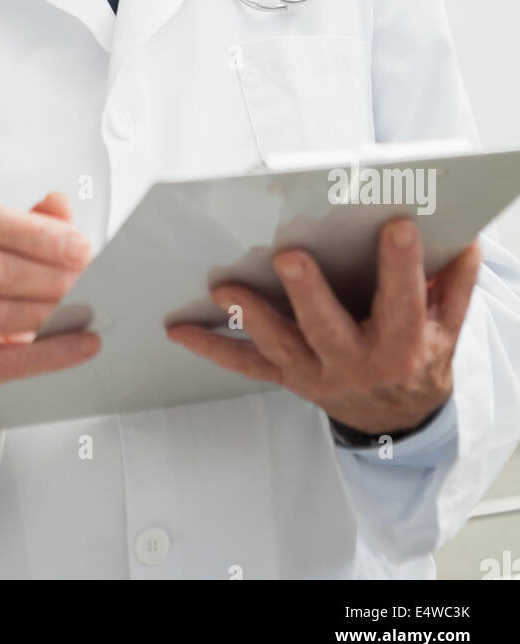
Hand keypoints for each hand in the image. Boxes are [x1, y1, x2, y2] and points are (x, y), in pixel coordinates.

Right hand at [0, 191, 98, 433]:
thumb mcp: (8, 253)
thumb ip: (35, 225)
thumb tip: (58, 204)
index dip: (37, 234)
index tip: (80, 248)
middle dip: (48, 275)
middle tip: (87, 282)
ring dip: (46, 312)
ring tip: (83, 310)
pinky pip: (1, 361)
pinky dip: (48, 354)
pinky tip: (80, 345)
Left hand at [166, 219, 481, 436]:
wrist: (399, 416)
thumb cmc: (421, 357)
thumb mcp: (449, 326)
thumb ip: (454, 282)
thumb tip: (463, 238)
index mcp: (402, 345)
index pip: (403, 301)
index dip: (401, 266)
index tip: (396, 226)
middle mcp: (357, 363)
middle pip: (330, 328)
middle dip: (309, 293)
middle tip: (290, 257)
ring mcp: (318, 373)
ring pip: (281, 346)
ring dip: (249, 317)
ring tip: (223, 288)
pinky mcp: (289, 377)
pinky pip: (247, 365)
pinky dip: (212, 347)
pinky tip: (180, 330)